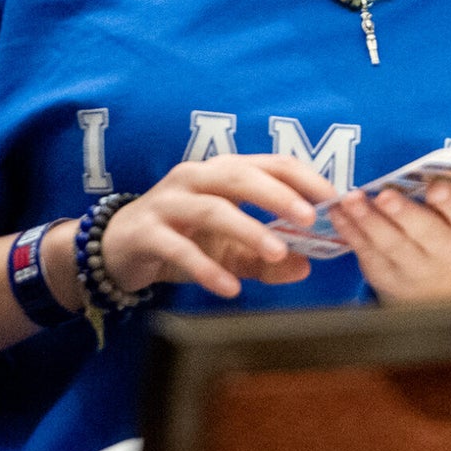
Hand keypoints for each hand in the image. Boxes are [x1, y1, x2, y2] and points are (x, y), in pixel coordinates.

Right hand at [96, 155, 336, 298]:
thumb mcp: (228, 250)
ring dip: (248, 230)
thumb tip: (306, 266)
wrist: (118, 250)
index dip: (304, 177)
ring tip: (277, 252)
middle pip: (240, 176)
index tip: (332, 197)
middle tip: (308, 218)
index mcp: (223, 171)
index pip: (270, 163)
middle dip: (278, 195)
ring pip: (212, 209)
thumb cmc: (182, 238)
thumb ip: (266, 259)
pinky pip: (179, 248)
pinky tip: (229, 288)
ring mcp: (168, 202)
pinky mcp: (146, 231)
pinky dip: (206, 268)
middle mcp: (195, 177)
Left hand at [330, 181, 450, 302]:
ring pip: (392, 244)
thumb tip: (413, 166)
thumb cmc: (438, 224)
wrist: (429, 279)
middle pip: (426, 233)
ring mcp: (415, 268)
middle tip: (385, 196)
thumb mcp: (449, 208)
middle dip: (404, 213)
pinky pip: (367, 253)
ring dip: (369, 220)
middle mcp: (446, 250)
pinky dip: (351, 231)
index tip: (435, 189)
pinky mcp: (386, 276)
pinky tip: (338, 213)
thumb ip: (437, 188)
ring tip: (351, 200)